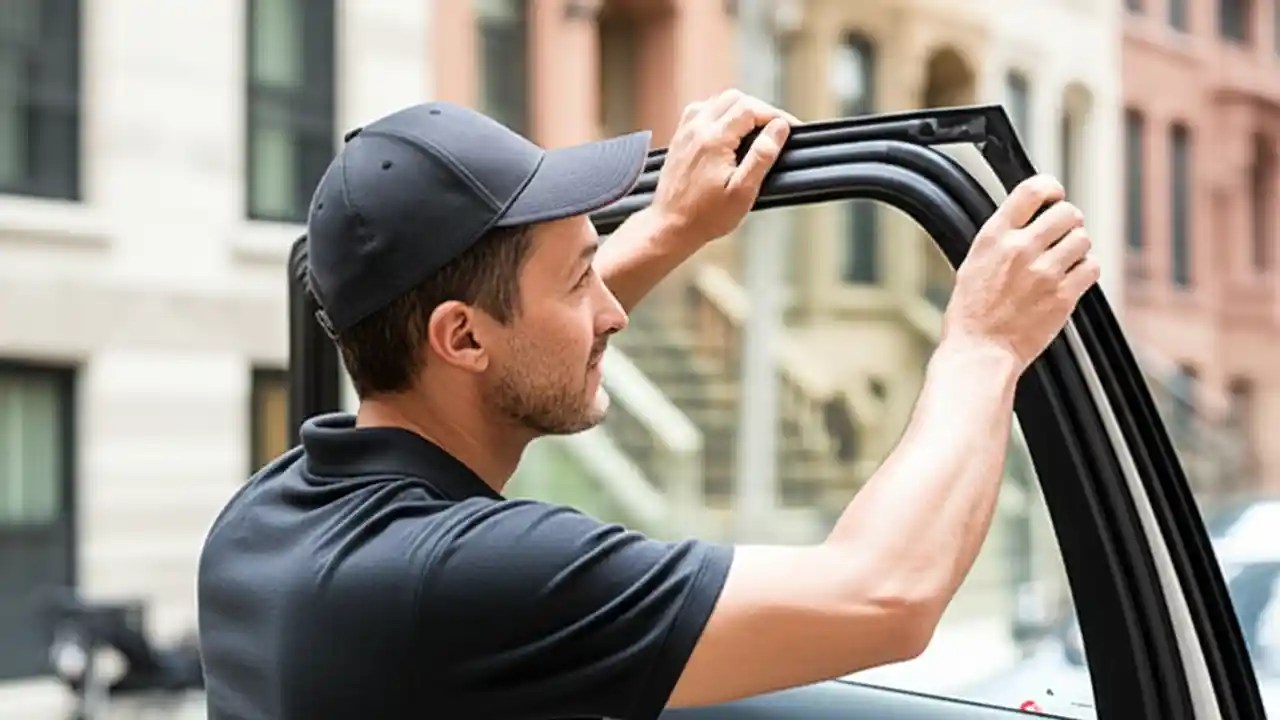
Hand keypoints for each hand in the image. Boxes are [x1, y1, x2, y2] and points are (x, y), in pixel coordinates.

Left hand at [650, 88, 797, 244]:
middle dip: (759, 110)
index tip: (789, 127)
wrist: (669, 226)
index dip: (775, 115)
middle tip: (774, 129)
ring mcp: (685, 132)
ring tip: (755, 129)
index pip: (751, 108)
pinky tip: (727, 130)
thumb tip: (779, 128)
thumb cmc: (705, 216)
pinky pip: (701, 110)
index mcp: (714, 140)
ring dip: (739, 109)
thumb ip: (762, 156)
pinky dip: (720, 113)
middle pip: (735, 99)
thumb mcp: (742, 192)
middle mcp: (697, 129)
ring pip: (717, 101)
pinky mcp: (679, 139)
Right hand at [942, 175, 1100, 370]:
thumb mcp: (974, 262)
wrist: (980, 351)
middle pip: (1067, 212)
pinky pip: (1092, 267)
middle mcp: (1020, 250)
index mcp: (994, 237)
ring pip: (1083, 239)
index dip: (1051, 188)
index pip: (1033, 190)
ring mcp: (1044, 273)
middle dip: (1068, 222)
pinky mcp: (1063, 296)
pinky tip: (1070, 278)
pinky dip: (1085, 270)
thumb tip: (1031, 215)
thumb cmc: (973, 312)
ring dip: (1077, 247)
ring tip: (1063, 261)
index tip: (1054, 197)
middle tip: (1061, 235)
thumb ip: (1002, 236)